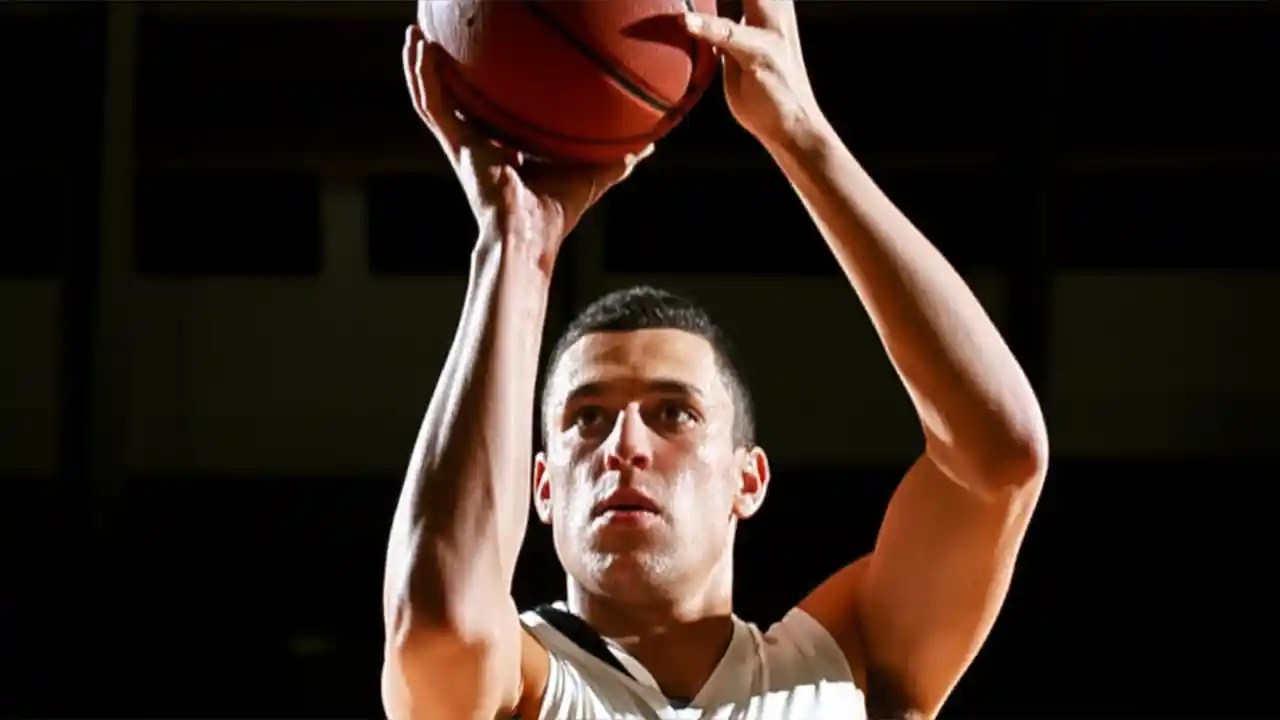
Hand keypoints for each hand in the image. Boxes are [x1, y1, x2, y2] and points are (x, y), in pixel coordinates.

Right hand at [402, 25, 649, 268]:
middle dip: (448, 70)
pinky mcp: (455, 143)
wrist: (530, 233)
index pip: (495, 112)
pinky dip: (422, 74)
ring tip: (413, 34)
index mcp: (506, 149)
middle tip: (440, 37)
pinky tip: (417, 46)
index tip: (491, 61)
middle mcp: (479, 143)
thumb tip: (653, 142)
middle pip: (459, 98)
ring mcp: (464, 143)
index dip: (490, 88)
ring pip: (435, 96)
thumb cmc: (559, 211)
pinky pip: (432, 102)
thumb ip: (620, 156)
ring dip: (421, 66)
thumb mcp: (596, 172)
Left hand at [683, 1, 825, 150]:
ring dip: (716, 5)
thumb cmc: (765, 100)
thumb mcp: (739, 61)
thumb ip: (724, 37)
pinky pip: (731, 36)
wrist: (796, 130)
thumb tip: (699, 26)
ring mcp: (771, 33)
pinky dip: (707, 27)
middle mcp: (775, 15)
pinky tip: (685, 22)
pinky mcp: (762, 56)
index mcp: (771, 12)